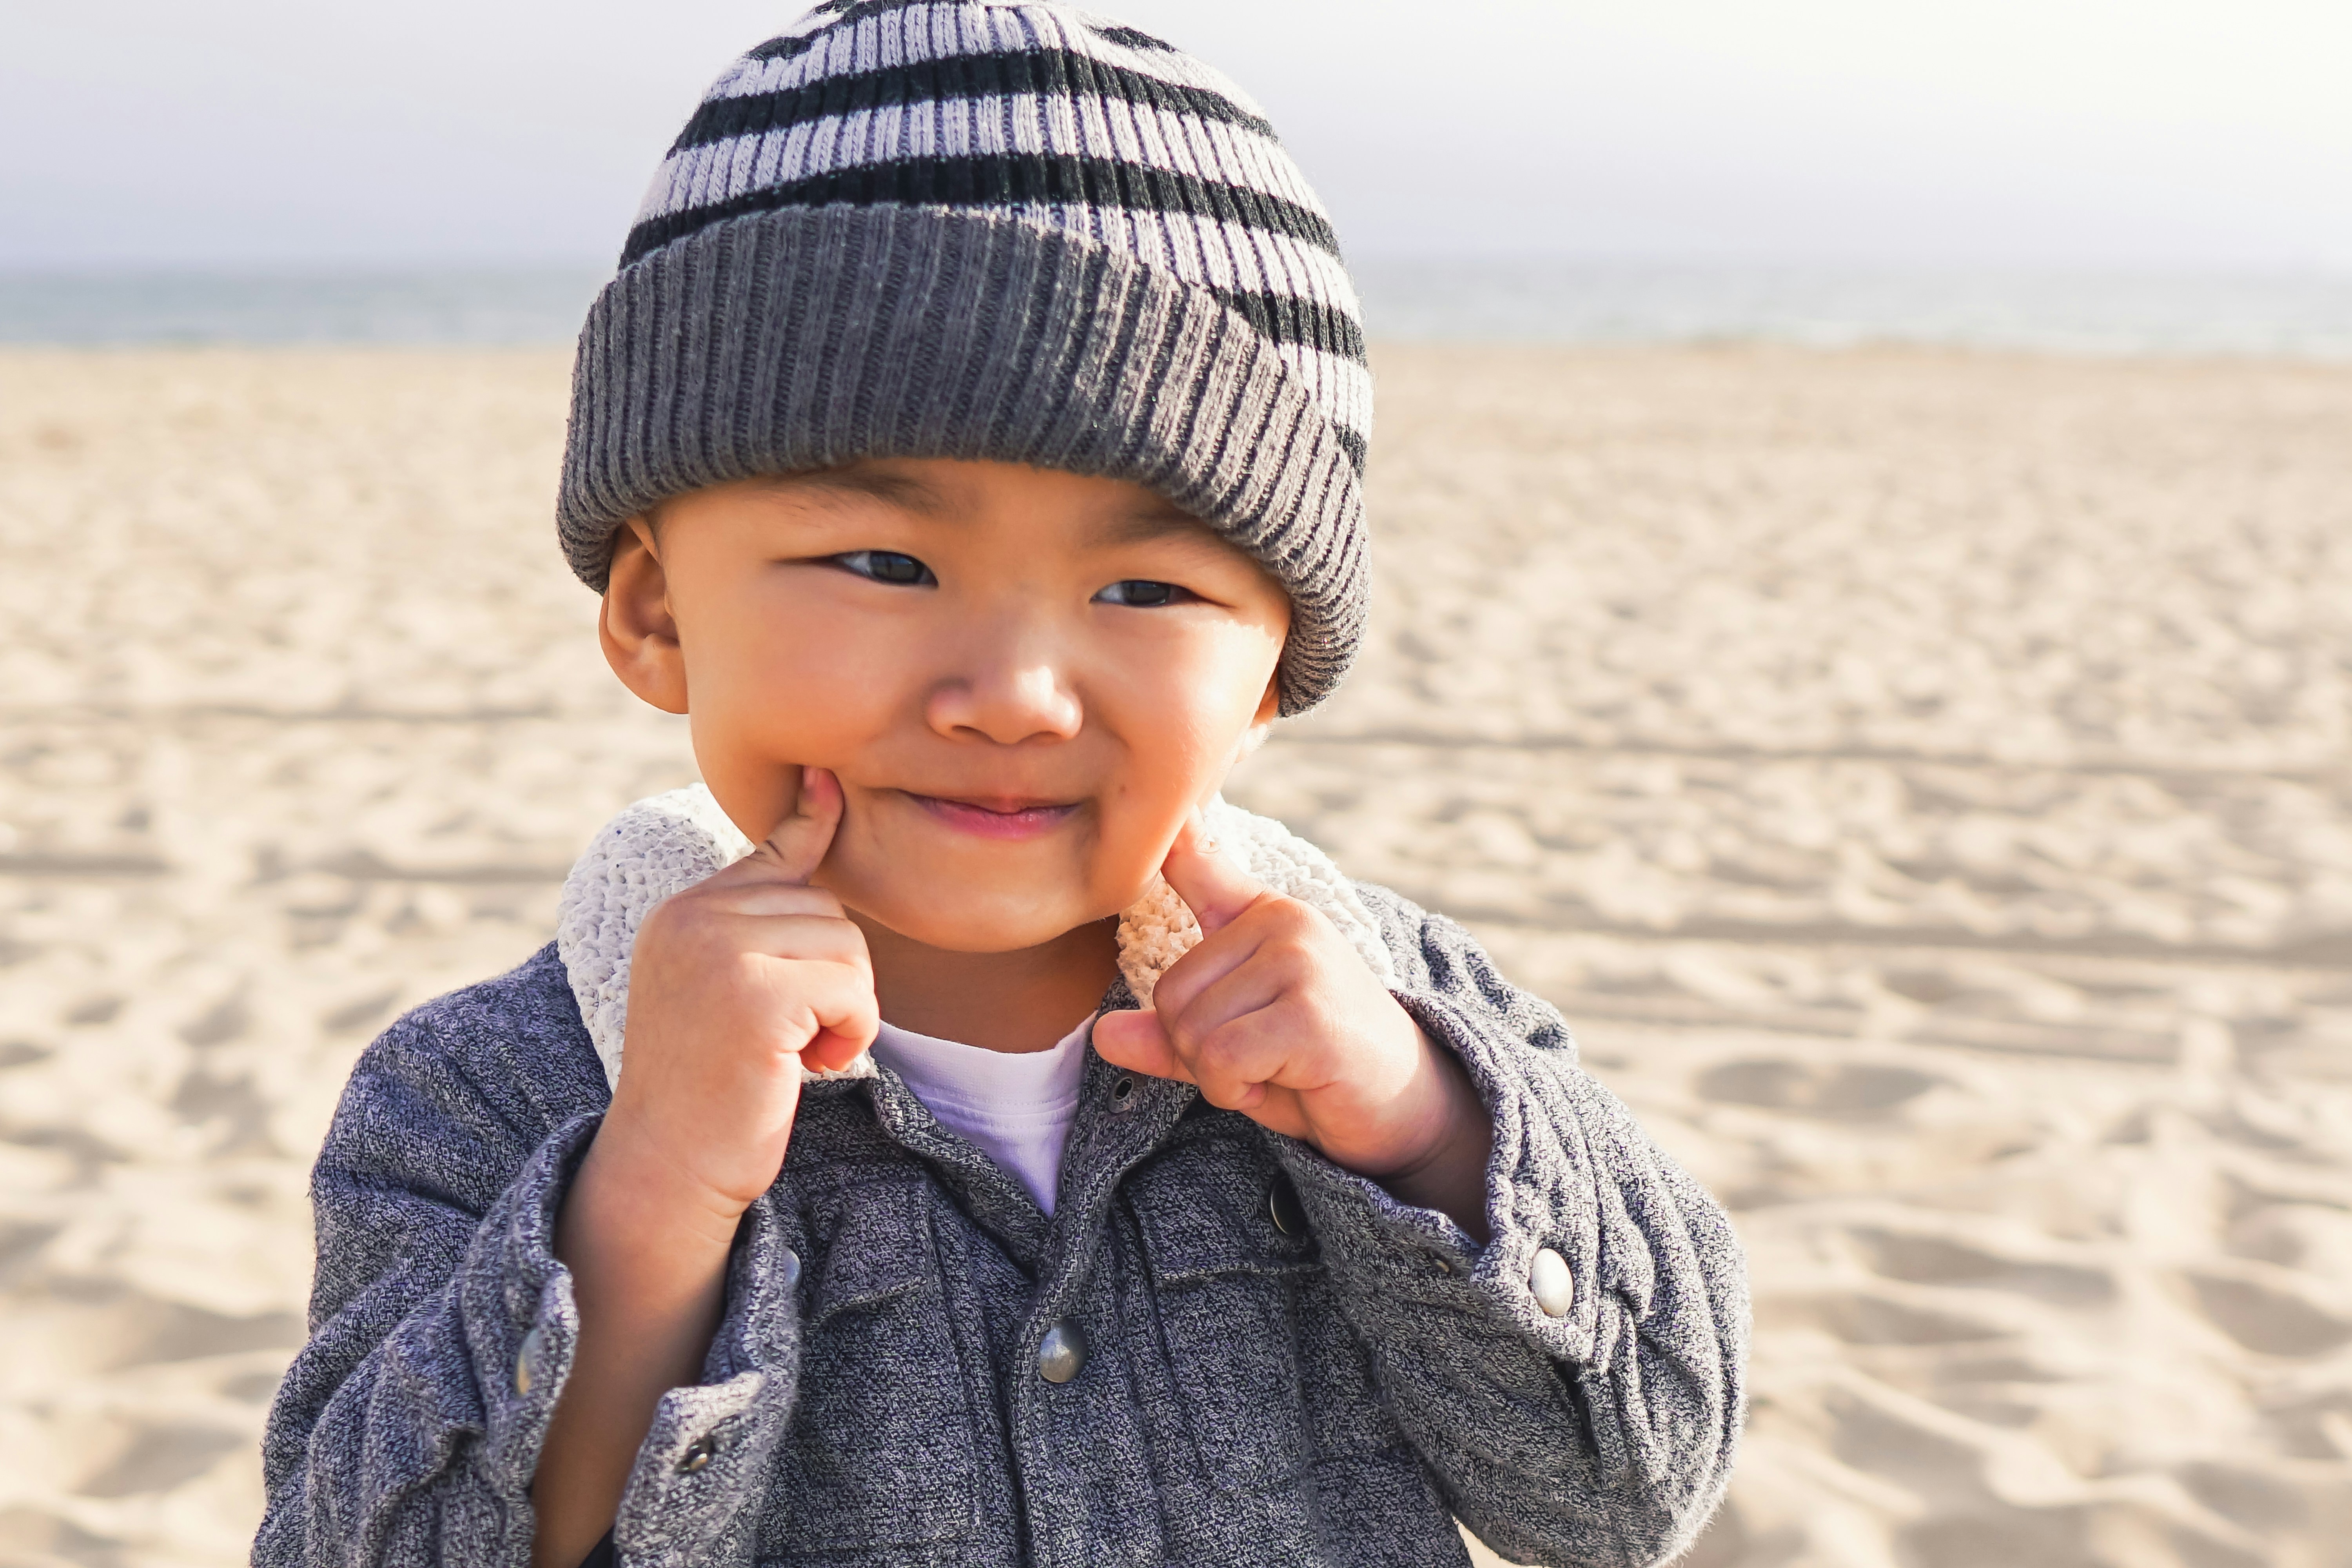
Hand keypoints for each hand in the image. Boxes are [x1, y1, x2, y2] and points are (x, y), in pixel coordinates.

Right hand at [596, 766, 878, 1237]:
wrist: (669, 1165)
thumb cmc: (711, 1082)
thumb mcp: (728, 981)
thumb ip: (764, 913)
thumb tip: (817, 810)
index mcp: (683, 910)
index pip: (771, 852)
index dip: (813, 821)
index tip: (828, 780)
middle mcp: (693, 917)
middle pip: (828, 909)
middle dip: (834, 979)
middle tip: (791, 1037)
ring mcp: (719, 951)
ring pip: (848, 947)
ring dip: (845, 1010)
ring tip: (794, 1052)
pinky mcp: (754, 995)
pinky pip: (851, 988)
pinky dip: (849, 1033)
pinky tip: (806, 1066)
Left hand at [1092, 812, 1491, 1233]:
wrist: (1407, 1107)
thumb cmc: (1315, 1069)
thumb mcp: (1233, 1045)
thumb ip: (1172, 1034)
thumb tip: (1101, 1034)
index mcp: (1265, 915)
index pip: (1199, 864)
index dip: (1175, 834)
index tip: (1170, 801)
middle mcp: (1284, 924)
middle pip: (1171, 995)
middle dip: (1196, 1049)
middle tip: (1256, 1059)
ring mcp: (1300, 964)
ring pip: (1191, 1031)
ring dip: (1218, 1075)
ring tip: (1273, 1070)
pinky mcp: (1309, 1016)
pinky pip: (1219, 1059)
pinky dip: (1235, 1090)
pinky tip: (1283, 1083)